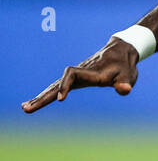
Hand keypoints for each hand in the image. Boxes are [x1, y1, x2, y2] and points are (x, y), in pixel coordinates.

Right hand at [22, 37, 139, 112]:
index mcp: (92, 72)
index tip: (60, 98)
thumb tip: (125, 90)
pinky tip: (38, 101)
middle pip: (57, 83)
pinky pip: (58, 86)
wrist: (121, 51)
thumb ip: (125, 83)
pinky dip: (48, 94)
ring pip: (55, 86)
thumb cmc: (125, 65)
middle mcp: (80, 73)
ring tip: (26, 107)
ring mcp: (76, 76)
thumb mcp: (129, 75)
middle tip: (26, 108)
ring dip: (41, 96)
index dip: (65, 85)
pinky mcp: (76, 79)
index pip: (72, 75)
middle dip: (43, 96)